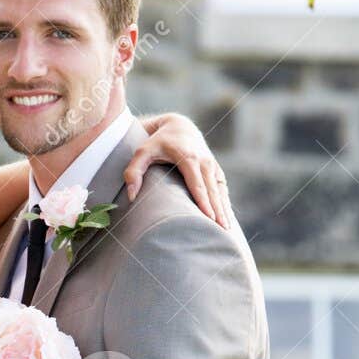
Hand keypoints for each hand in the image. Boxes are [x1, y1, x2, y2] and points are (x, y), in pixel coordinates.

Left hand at [125, 113, 232, 228]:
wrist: (180, 127)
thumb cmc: (158, 142)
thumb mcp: (142, 152)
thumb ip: (133, 171)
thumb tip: (131, 196)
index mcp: (189, 158)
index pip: (198, 184)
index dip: (204, 202)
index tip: (209, 218)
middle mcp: (204, 161)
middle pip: (212, 191)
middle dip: (218, 211)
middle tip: (222, 231)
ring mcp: (212, 165)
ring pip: (219, 190)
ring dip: (224, 209)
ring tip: (227, 229)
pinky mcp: (216, 168)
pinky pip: (222, 187)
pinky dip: (225, 202)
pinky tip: (227, 217)